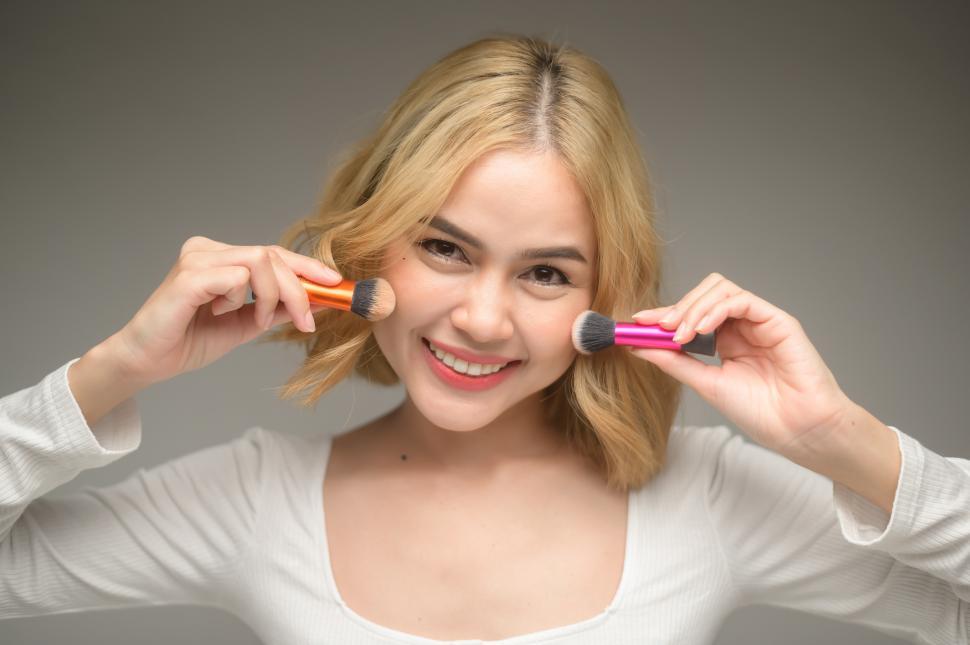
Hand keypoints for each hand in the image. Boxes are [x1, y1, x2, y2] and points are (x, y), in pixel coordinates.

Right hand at [108, 236, 341, 385]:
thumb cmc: (190, 340)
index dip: (308, 266)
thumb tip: (317, 300)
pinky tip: (222, 313)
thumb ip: (277, 308)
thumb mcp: (247, 323)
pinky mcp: (188, 276)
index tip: (335, 284)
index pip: (274, 252)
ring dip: (272, 296)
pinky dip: (241, 300)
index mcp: (221, 256)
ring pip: (261, 262)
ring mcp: (196, 258)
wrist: (149, 362)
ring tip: (256, 319)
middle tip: (306, 320)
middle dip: (299, 289)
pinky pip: (236, 277)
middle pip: (273, 255)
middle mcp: (208, 249)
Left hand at [629, 273, 853, 457]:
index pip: (691, 314)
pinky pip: (741, 300)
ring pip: (720, 290)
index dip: (663, 314)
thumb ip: (675, 362)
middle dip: (676, 307)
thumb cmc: (760, 413)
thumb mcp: (706, 384)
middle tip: (657, 327)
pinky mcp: (778, 320)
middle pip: (704, 294)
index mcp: (726, 340)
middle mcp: (742, 326)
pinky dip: (715, 310)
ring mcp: (760, 321)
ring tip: (679, 333)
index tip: (636, 322)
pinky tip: (700, 330)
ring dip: (693, 308)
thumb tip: (639, 346)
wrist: (798, 431)